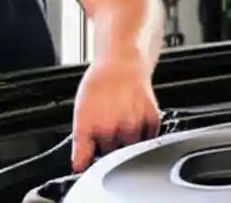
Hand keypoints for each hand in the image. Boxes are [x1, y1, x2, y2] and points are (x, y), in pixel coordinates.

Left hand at [70, 56, 160, 172]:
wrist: (122, 63)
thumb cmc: (100, 83)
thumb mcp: (81, 110)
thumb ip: (81, 141)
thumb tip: (79, 164)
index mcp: (89, 127)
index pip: (85, 161)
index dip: (85, 166)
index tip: (86, 168)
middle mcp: (111, 129)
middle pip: (110, 155)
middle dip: (108, 146)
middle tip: (107, 126)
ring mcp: (133, 127)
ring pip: (131, 150)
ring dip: (127, 141)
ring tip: (121, 119)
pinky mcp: (151, 122)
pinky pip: (148, 140)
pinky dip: (143, 134)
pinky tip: (135, 117)